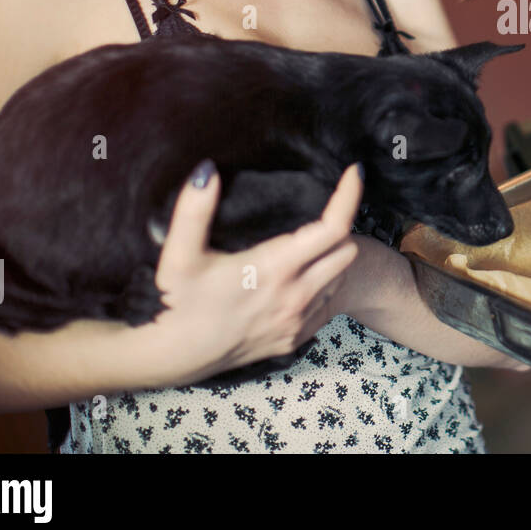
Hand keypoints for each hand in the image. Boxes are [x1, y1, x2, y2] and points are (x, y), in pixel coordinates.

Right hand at [147, 161, 362, 385]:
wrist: (176, 357)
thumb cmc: (178, 302)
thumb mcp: (179, 254)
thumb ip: (193, 210)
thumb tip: (208, 171)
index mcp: (275, 269)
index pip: (333, 227)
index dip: (349, 196)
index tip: (354, 172)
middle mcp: (296, 296)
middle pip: (347, 251)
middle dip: (340, 228)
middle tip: (321, 214)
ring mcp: (298, 321)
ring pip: (339, 278)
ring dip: (332, 258)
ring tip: (311, 243)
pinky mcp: (294, 338)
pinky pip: (325, 305)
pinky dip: (322, 286)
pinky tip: (300, 277)